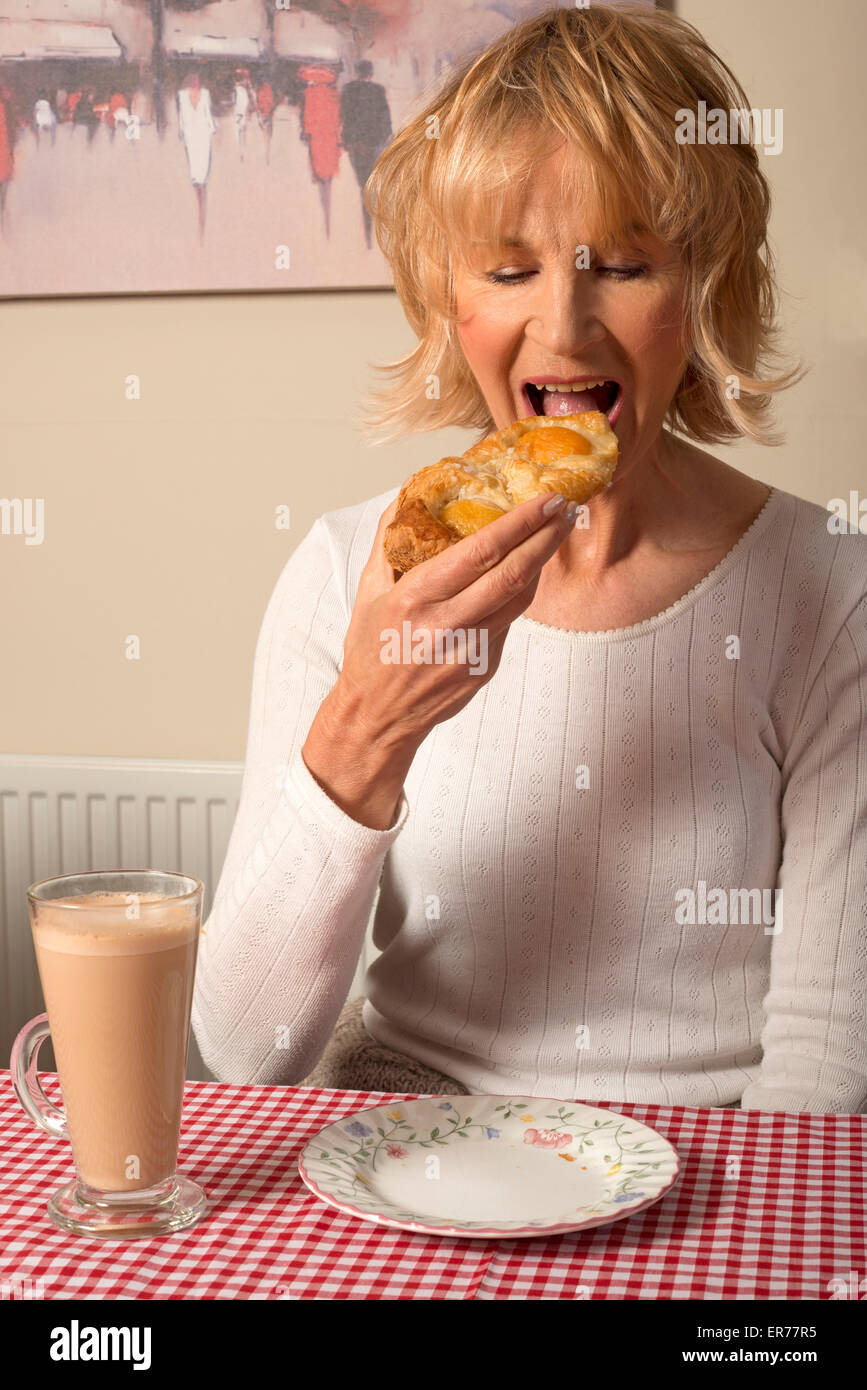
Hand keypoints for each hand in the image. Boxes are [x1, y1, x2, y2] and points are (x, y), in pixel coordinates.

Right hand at [328, 490, 577, 749]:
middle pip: (512, 573)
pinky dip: (522, 593)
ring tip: (555, 532)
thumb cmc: (369, 650)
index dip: (519, 524)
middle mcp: (446, 626)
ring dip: (542, 563)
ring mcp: (470, 651)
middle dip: (545, 536)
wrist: (377, 717)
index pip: (479, 553)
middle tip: (566, 508)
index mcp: (415, 599)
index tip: (544, 500)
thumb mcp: (368, 591)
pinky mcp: (485, 669)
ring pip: (520, 599)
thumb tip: (409, 492)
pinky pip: (510, 622)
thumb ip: (389, 540)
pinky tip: (528, 571)